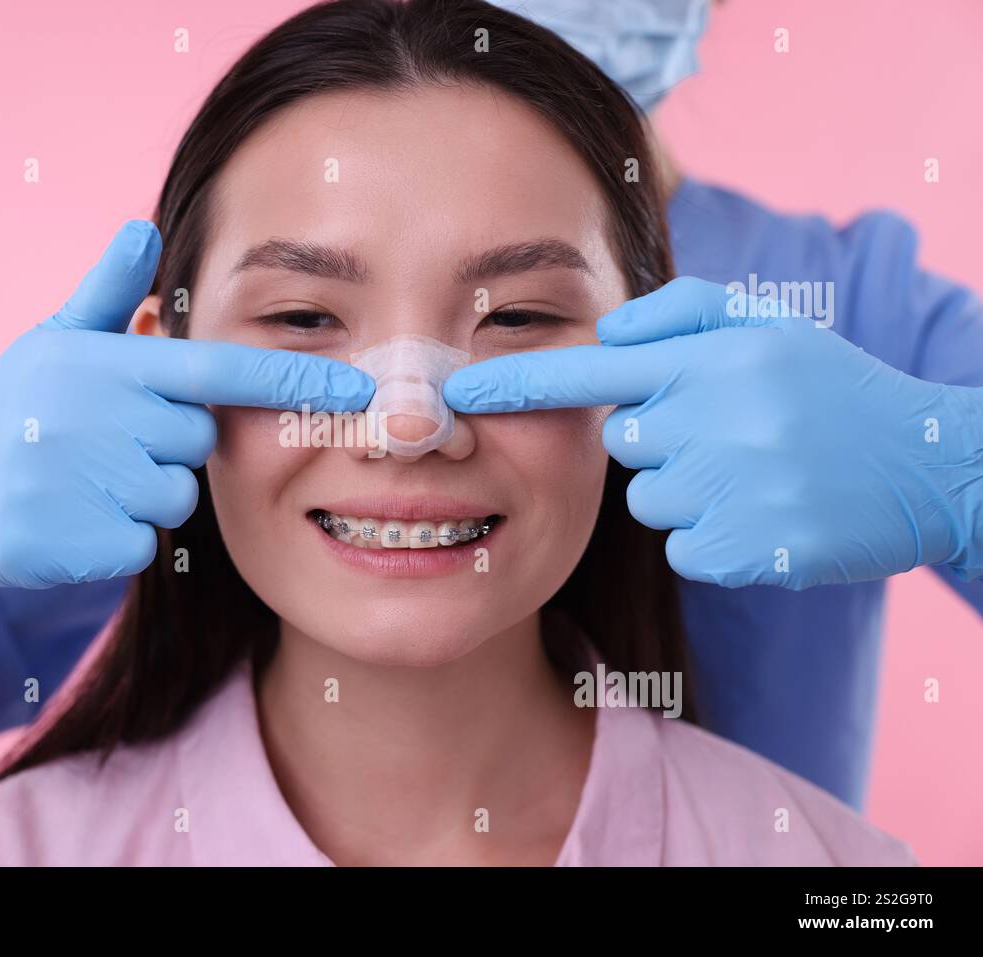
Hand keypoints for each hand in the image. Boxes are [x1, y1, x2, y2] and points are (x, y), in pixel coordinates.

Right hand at [0, 221, 373, 624]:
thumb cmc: (7, 409)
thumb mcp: (50, 343)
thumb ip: (104, 292)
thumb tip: (141, 227)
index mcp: (100, 364)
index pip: (215, 369)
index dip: (291, 378)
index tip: (356, 388)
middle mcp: (90, 416)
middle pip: (197, 444)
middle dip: (166, 448)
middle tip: (105, 445)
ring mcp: (74, 482)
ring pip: (172, 500)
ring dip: (141, 497)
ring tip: (82, 482)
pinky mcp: (64, 543)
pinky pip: (139, 546)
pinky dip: (114, 540)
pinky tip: (69, 522)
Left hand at [444, 276, 982, 588]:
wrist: (932, 465)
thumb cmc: (835, 391)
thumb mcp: (771, 327)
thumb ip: (685, 313)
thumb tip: (607, 331)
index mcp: (713, 360)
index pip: (592, 370)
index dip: (518, 384)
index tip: (456, 390)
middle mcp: (714, 418)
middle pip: (625, 443)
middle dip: (664, 440)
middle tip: (735, 435)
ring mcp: (730, 487)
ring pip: (652, 501)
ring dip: (693, 493)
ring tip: (760, 474)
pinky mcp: (745, 548)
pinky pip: (686, 549)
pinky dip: (719, 540)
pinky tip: (770, 516)